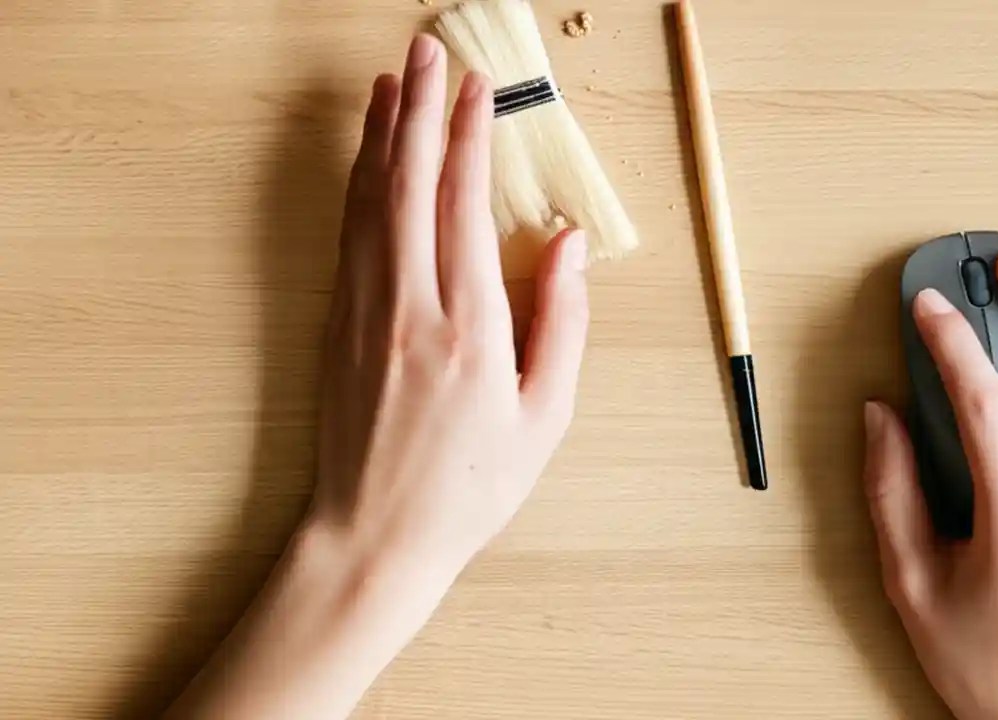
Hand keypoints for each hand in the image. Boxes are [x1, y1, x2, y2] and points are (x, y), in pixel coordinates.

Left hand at [309, 34, 588, 607]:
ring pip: (368, 201)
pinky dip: (356, 183)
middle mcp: (407, 308)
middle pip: (409, 185)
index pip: (465, 206)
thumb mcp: (545, 416)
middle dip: (419, 109)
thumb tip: (571, 245)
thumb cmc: (469, 485)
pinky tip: (365, 156)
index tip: (476, 88)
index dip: (469, 137)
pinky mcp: (336, 325)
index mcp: (469, 328)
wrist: (374, 535)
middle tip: (427, 51)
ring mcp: (362, 313)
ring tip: (391, 81)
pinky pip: (348, 235)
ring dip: (380, 134)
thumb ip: (562, 322)